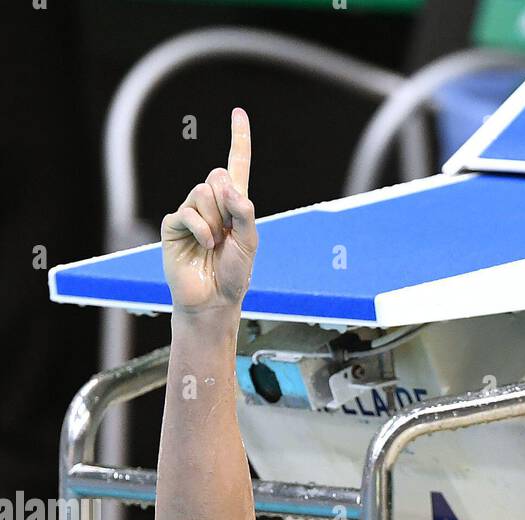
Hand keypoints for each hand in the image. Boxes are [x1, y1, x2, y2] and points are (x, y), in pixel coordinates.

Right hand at [161, 107, 256, 313]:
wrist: (214, 299)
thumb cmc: (235, 274)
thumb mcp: (250, 242)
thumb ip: (245, 211)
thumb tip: (227, 187)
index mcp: (233, 205)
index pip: (236, 165)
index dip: (238, 139)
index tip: (238, 113)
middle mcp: (211, 204)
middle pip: (217, 176)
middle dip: (227, 204)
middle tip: (227, 232)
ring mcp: (191, 213)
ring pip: (203, 192)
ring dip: (215, 220)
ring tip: (214, 243)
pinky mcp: (174, 225)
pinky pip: (188, 212)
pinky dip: (201, 230)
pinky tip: (204, 246)